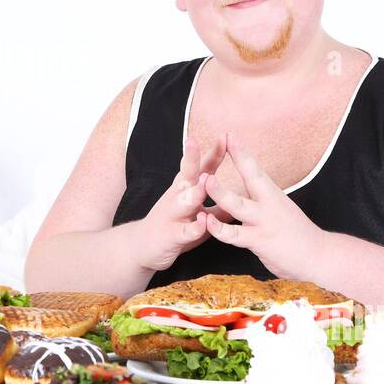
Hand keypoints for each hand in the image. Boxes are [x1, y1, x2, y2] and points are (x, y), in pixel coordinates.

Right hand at [132, 134, 227, 272]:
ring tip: (204, 180)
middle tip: (194, 142)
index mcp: (185, 189)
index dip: (212, 153)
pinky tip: (203, 222)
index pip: (200, 167)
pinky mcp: (171, 235)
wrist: (142, 247)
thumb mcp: (197, 212)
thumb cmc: (174, 226)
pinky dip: (195, 226)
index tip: (225, 136)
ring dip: (195, 191)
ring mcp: (173, 215)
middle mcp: (177, 197)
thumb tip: (241, 197)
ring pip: (184, 201)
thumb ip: (218, 205)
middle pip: (186, 175)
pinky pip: (185, 230)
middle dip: (191, 158)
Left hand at [199, 131, 327, 277]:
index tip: (230, 134)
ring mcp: (263, 222)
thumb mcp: (280, 211)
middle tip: (221, 140)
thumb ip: (262, 202)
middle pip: (252, 176)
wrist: (320, 257)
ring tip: (203, 179)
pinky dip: (218, 228)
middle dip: (238, 157)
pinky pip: (234, 234)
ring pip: (237, 204)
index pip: (255, 169)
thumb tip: (250, 193)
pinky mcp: (259, 240)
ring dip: (220, 192)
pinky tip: (206, 220)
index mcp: (272, 195)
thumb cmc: (298, 235)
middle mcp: (269, 204)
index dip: (242, 152)